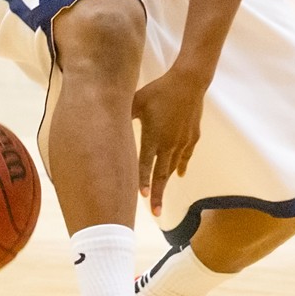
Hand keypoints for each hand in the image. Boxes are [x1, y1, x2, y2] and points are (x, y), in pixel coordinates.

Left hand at [133, 68, 208, 216]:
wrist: (189, 83)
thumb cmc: (159, 91)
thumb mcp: (137, 102)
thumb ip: (122, 115)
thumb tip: (102, 121)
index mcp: (153, 137)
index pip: (146, 165)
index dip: (142, 182)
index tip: (140, 198)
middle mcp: (168, 144)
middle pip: (161, 174)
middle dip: (157, 194)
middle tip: (155, 212)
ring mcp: (182, 142)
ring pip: (174, 167)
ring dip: (167, 183)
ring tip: (162, 197)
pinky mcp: (192, 136)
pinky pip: (186, 156)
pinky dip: (182, 166)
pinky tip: (180, 174)